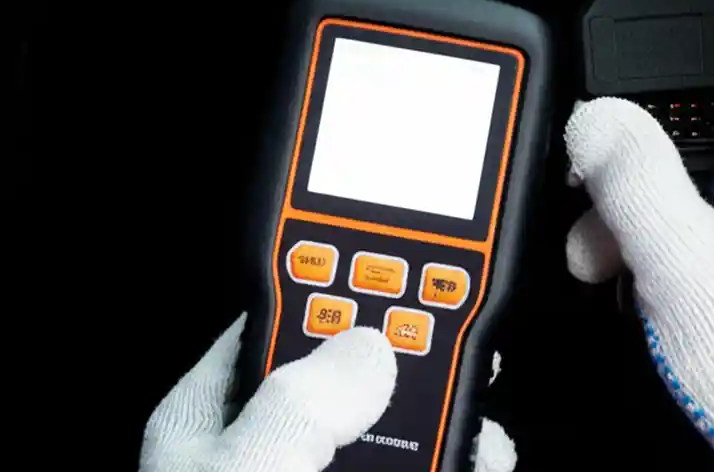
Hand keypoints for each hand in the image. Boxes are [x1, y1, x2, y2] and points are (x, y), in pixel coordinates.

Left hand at [141, 316, 515, 471]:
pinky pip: (434, 467)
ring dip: (455, 415)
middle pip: (362, 372)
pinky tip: (481, 459)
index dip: (343, 292)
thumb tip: (367, 346)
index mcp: (216, 422)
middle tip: (466, 355)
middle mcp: (277, 449)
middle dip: (421, 361)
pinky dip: (468, 458)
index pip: (280, 323)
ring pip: (410, 424)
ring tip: (479, 424)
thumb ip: (295, 413)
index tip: (406, 276)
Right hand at [564, 31, 713, 470]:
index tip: (631, 76)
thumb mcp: (675, 257)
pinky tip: (662, 290)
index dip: (684, 54)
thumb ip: (631, 176)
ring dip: (664, 216)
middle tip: (596, 205)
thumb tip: (600, 116)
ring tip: (614, 265)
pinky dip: (699, 249)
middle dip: (648, 165)